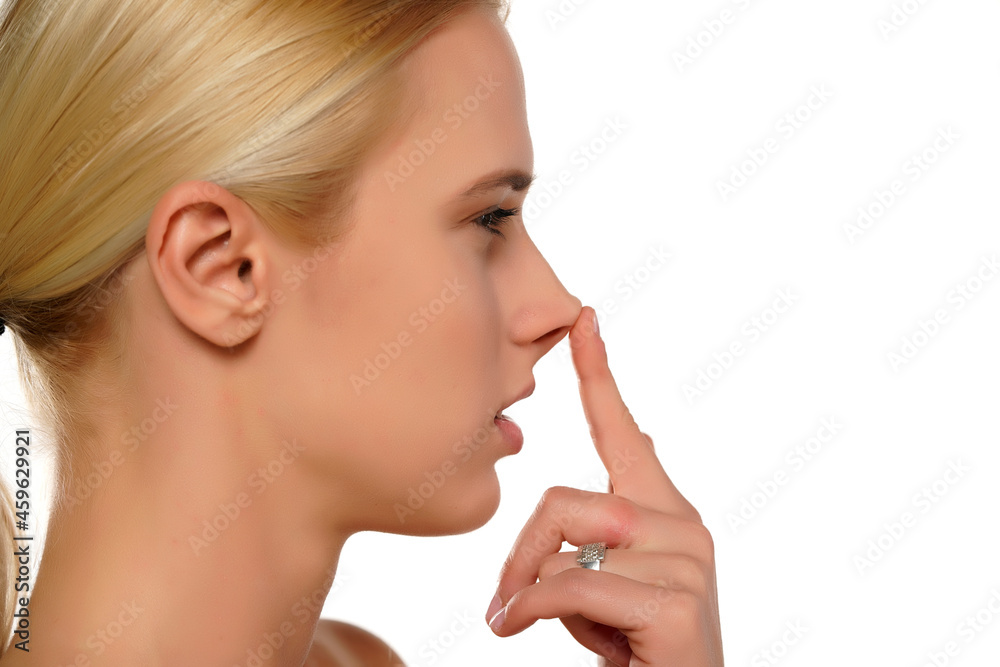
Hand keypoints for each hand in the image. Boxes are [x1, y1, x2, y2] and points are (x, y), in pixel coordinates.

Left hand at [485, 306, 723, 665]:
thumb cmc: (634, 651)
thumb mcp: (600, 588)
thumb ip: (585, 541)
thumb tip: (556, 519)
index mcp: (663, 513)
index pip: (625, 432)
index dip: (599, 375)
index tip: (584, 320)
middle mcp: (682, 525)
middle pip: (563, 497)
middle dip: (519, 550)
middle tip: (503, 598)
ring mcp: (685, 561)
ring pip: (564, 540)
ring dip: (529, 588)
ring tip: (533, 624)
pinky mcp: (677, 602)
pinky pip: (572, 583)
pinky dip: (532, 609)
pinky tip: (517, 630)